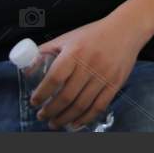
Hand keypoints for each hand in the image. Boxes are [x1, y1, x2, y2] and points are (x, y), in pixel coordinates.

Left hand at [31, 15, 145, 129]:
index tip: (34, 102)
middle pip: (66, 96)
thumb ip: (46, 51)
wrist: (126, 29)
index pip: (54, 78)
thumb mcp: (68, 37)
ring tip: (55, 123)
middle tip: (42, 116)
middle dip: (51, 111)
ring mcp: (103, 76)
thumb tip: (27, 70)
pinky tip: (76, 122)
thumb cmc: (94, 34)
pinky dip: (86, 118)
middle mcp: (89, 65)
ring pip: (81, 105)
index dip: (42, 94)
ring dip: (65, 118)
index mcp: (74, 53)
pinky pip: (99, 106)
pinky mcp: (115, 83)